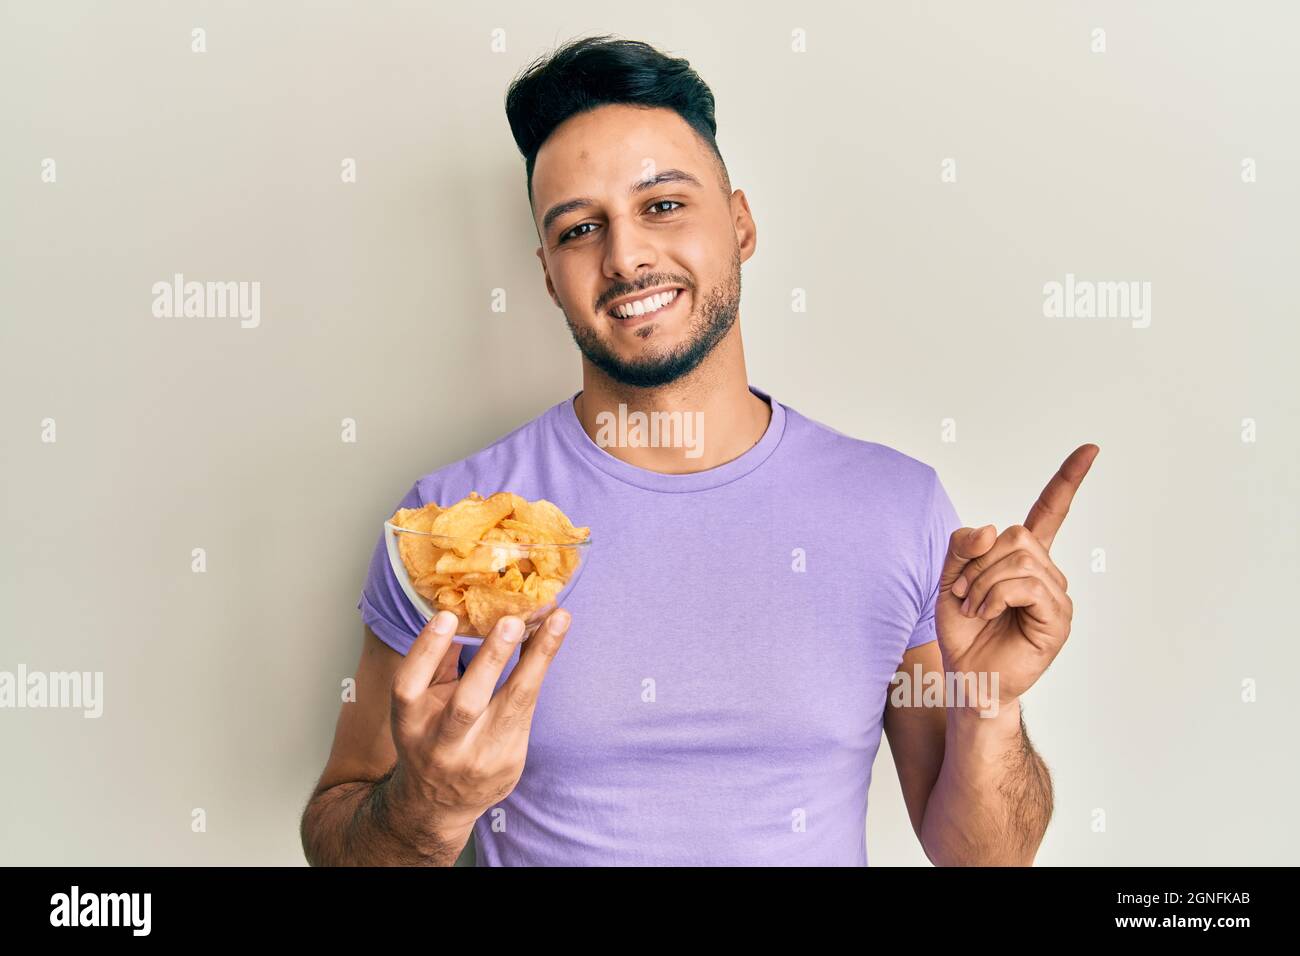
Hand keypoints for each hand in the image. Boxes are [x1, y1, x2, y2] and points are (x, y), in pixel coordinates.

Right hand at [387, 606, 570, 828]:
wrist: (438, 803)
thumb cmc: (431, 735)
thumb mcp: (421, 704)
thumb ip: (436, 664)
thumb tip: (464, 611)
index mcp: (409, 724)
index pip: (409, 686)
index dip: (426, 650)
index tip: (447, 616)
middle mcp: (440, 746)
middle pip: (466, 704)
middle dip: (491, 660)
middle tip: (514, 620)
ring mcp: (478, 759)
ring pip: (514, 706)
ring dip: (538, 659)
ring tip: (558, 621)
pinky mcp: (510, 763)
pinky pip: (530, 709)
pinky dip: (540, 671)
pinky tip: (553, 641)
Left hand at [936, 444, 1098, 704]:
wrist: (967, 676)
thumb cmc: (962, 630)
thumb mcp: (949, 577)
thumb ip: (963, 545)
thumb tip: (992, 528)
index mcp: (1023, 558)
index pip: (1050, 512)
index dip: (1068, 480)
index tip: (1091, 449)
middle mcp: (1046, 573)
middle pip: (1016, 535)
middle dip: (978, 561)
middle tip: (962, 592)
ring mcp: (1057, 595)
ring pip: (1020, 559)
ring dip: (983, 582)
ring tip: (973, 607)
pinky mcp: (1058, 618)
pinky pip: (1028, 585)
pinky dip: (996, 595)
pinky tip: (986, 614)